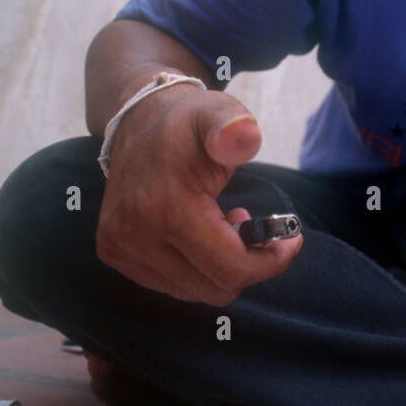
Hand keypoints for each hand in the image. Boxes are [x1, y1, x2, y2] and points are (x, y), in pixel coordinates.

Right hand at [95, 86, 301, 304]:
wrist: (138, 119)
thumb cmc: (189, 120)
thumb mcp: (218, 114)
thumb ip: (234, 127)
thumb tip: (244, 135)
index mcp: (163, 207)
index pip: (229, 267)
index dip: (270, 262)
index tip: (291, 239)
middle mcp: (133, 234)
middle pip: (214, 287)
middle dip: (248, 264)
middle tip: (255, 226)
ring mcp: (120, 247)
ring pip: (194, 291)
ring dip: (221, 266)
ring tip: (226, 224)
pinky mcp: (114, 253)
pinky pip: (171, 285)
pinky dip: (197, 268)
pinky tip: (200, 234)